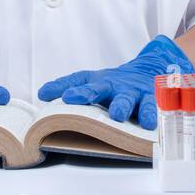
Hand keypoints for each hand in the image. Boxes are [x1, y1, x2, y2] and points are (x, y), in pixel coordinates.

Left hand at [36, 35, 194, 130]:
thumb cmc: (117, 83)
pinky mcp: (154, 99)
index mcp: (100, 81)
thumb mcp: (94, 80)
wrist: (154, 70)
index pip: (78, 81)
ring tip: (118, 115)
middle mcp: (116, 84)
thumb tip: (41, 93)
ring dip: (123, 105)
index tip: (46, 94)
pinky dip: (152, 114)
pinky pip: (154, 107)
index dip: (63, 87)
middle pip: (101, 88)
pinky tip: (150, 124)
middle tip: (74, 100)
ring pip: (128, 98)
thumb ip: (69, 86)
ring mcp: (135, 91)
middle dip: (88, 95)